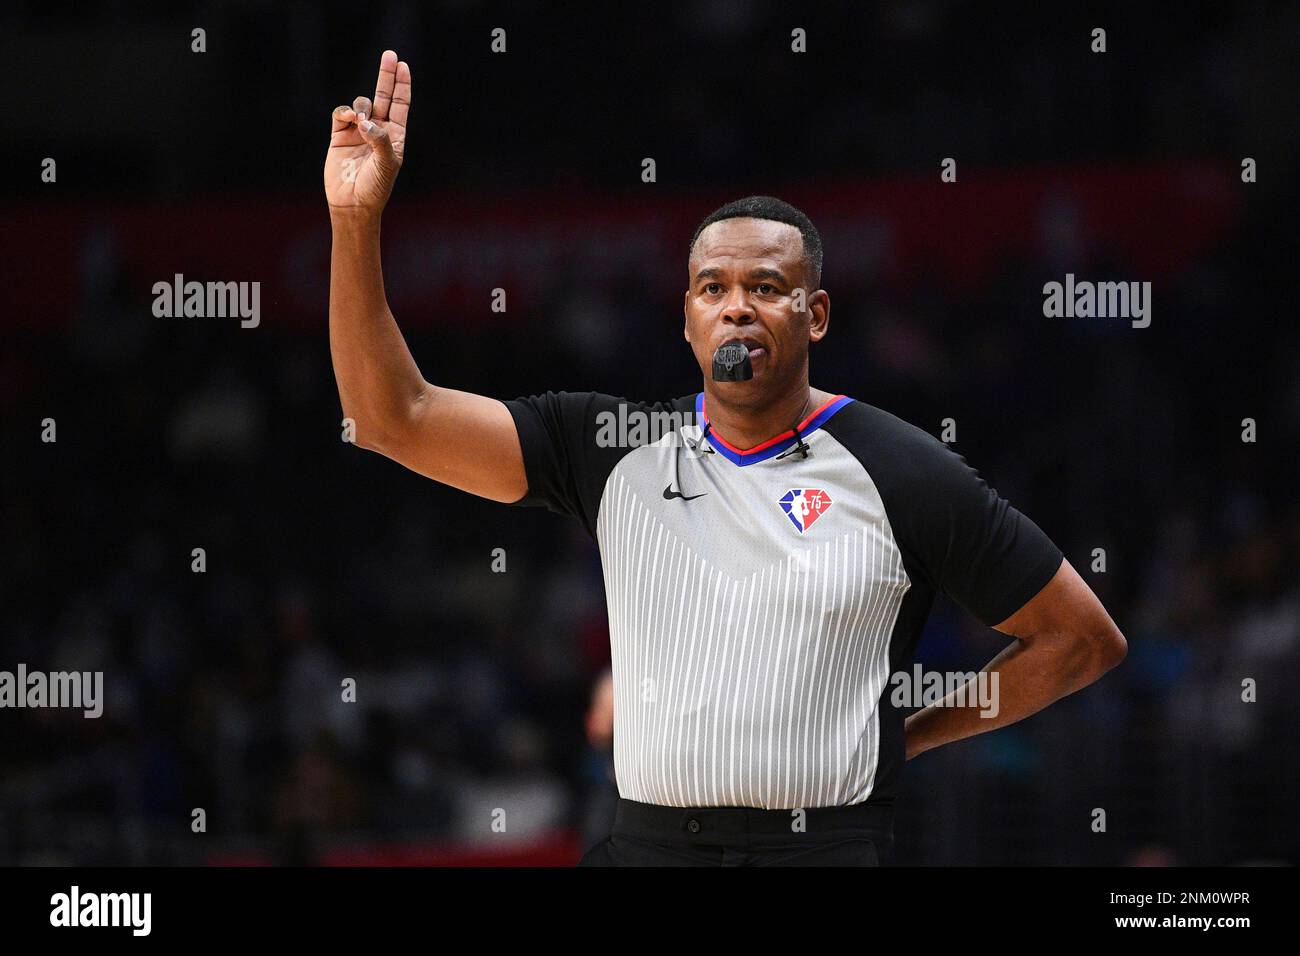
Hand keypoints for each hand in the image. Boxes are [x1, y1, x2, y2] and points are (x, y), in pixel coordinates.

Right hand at [324, 50, 410, 211]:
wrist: (352, 203)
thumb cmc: (375, 188)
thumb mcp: (386, 165)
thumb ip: (380, 140)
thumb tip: (367, 121)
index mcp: (395, 136)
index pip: (399, 104)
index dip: (401, 85)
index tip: (403, 66)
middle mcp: (377, 130)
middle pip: (382, 96)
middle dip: (386, 75)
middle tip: (390, 54)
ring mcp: (357, 131)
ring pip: (361, 104)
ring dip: (362, 106)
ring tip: (361, 122)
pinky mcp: (339, 135)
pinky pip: (341, 113)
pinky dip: (345, 112)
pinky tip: (350, 119)